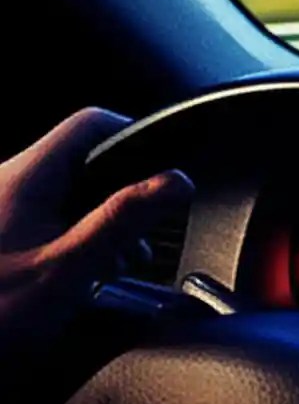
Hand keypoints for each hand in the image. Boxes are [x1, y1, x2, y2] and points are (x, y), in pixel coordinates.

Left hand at [0, 108, 193, 349]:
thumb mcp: (66, 269)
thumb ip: (122, 219)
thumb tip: (176, 181)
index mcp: (24, 177)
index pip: (91, 125)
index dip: (135, 137)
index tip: (164, 172)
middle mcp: (4, 182)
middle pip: (81, 163)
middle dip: (120, 199)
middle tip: (136, 242)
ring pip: (62, 194)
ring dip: (95, 224)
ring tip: (106, 269)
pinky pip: (42, 218)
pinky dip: (69, 239)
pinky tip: (76, 278)